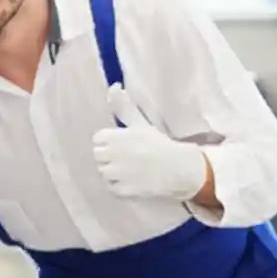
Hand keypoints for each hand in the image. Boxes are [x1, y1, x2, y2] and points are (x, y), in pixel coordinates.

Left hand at [93, 83, 206, 200]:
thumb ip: (123, 107)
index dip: (111, 142)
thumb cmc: (157, 144)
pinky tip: (133, 180)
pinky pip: (111, 188)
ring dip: (114, 172)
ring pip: (103, 172)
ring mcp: (115, 174)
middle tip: (129, 157)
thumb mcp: (139, 123)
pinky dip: (120, 186)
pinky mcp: (120, 190)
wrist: (178, 168)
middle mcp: (111, 155)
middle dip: (110, 156)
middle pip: (98, 156)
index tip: (125, 144)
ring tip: (132, 169)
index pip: (98, 139)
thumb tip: (113, 86)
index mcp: (114, 137)